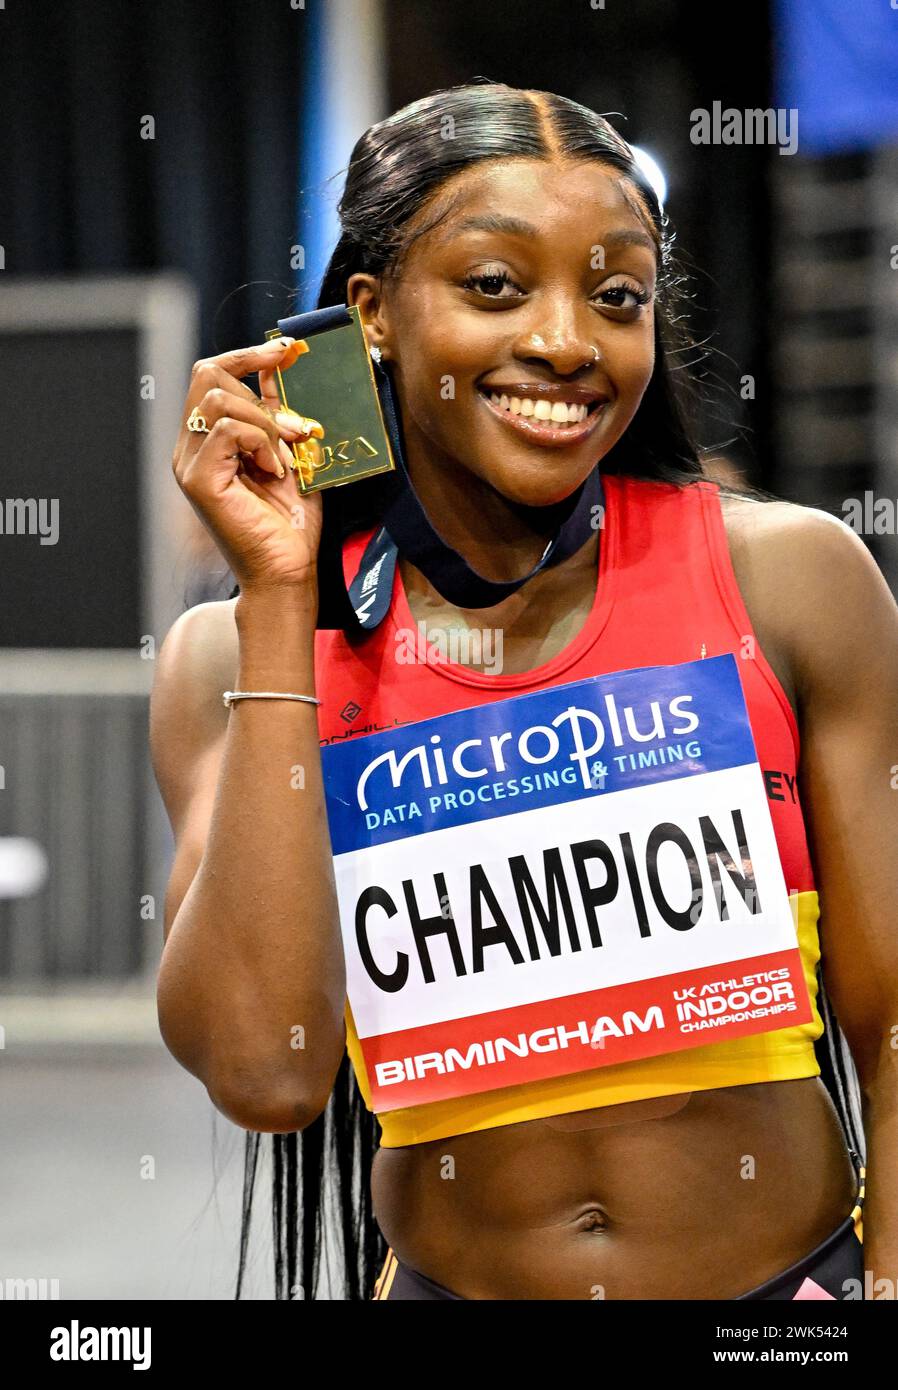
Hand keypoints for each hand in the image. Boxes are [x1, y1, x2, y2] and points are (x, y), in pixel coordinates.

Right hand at [172, 337, 324, 593]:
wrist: (287, 572)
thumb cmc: (289, 523)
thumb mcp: (289, 453)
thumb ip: (278, 413)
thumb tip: (281, 365)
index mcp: (208, 440)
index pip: (210, 373)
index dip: (247, 354)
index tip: (285, 350)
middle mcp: (190, 448)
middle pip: (209, 375)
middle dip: (263, 394)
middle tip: (296, 431)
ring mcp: (189, 463)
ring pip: (218, 399)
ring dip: (265, 422)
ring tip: (285, 457)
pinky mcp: (198, 480)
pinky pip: (229, 430)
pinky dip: (262, 443)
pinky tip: (274, 472)